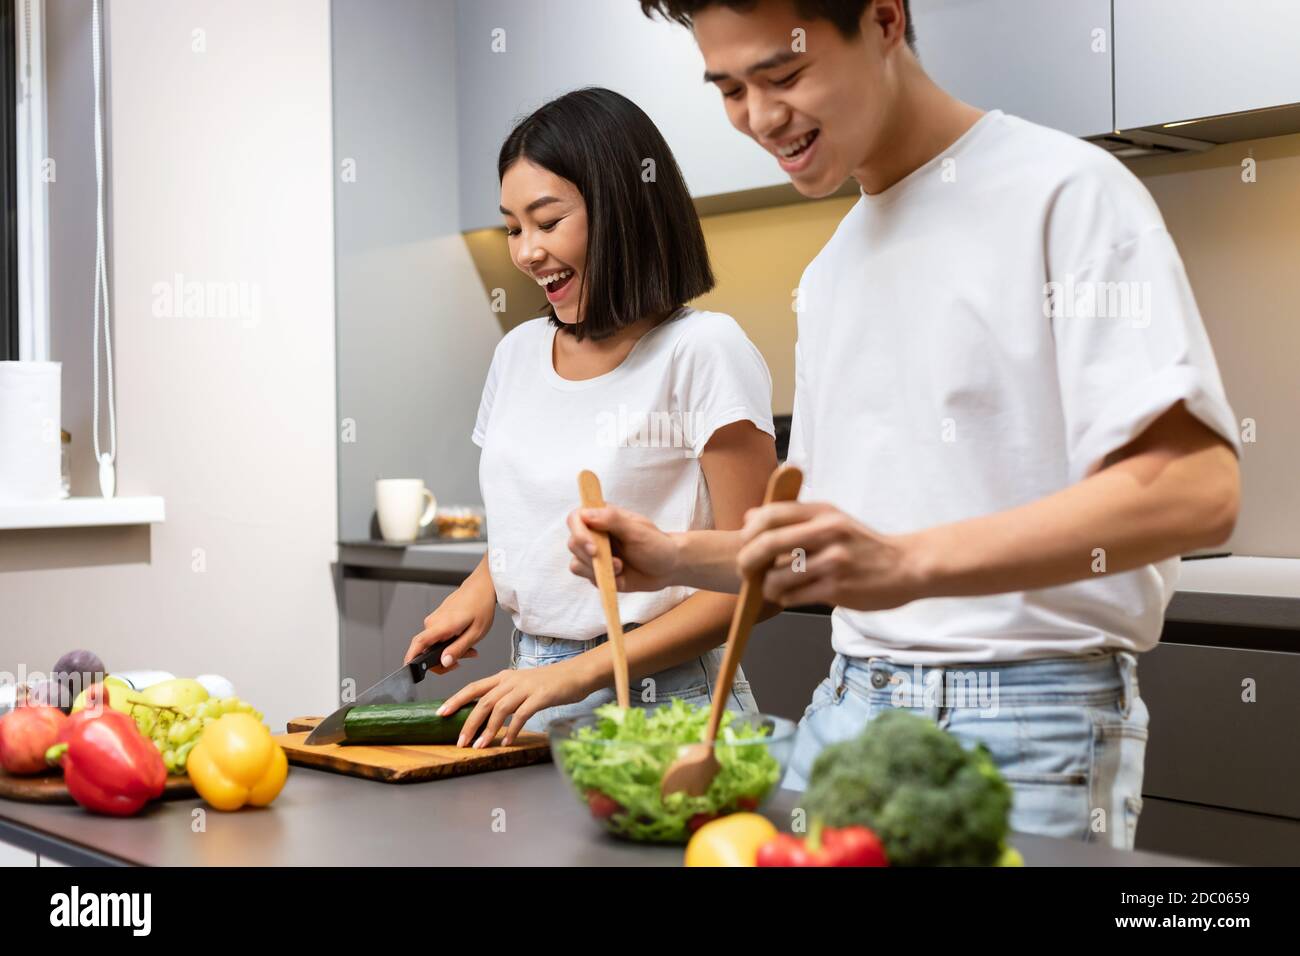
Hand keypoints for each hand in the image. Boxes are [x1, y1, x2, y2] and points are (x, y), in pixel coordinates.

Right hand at [402, 576, 494, 671]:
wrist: (481, 587)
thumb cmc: (481, 606)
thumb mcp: (476, 633)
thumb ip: (458, 649)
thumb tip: (444, 662)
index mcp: (442, 625)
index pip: (419, 643)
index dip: (411, 658)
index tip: (409, 670)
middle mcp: (433, 622)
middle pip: (428, 650)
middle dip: (446, 659)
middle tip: (466, 656)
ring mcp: (434, 620)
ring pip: (435, 644)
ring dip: (450, 650)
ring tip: (470, 648)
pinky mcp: (437, 619)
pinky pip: (438, 637)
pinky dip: (450, 642)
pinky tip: (464, 638)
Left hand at [436, 660, 591, 747]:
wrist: (577, 673)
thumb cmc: (550, 682)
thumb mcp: (522, 685)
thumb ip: (505, 695)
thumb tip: (487, 715)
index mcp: (504, 677)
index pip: (474, 687)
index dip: (455, 699)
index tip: (441, 713)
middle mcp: (512, 680)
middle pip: (483, 701)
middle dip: (468, 722)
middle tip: (459, 741)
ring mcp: (526, 688)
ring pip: (499, 709)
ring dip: (488, 730)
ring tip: (479, 746)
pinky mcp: (540, 697)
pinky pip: (521, 715)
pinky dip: (511, 730)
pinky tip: (506, 742)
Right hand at [566, 505, 677, 591]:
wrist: (668, 568)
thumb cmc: (655, 544)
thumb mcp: (637, 530)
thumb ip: (612, 520)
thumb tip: (586, 514)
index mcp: (602, 517)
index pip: (575, 518)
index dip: (579, 533)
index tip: (595, 548)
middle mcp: (595, 534)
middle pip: (574, 543)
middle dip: (592, 557)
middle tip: (618, 563)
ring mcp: (594, 555)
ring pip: (576, 564)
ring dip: (597, 570)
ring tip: (621, 568)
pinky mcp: (598, 572)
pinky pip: (586, 578)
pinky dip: (601, 580)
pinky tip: (619, 577)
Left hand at [736, 502, 925, 610]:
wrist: (906, 566)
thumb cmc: (863, 545)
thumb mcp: (833, 520)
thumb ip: (794, 518)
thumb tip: (750, 517)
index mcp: (823, 513)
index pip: (771, 514)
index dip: (749, 531)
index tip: (745, 543)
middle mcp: (827, 533)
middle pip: (768, 544)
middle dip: (748, 560)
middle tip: (745, 571)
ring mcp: (833, 561)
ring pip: (778, 576)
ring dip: (767, 586)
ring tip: (774, 588)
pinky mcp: (837, 588)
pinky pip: (794, 596)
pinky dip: (785, 598)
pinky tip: (792, 596)